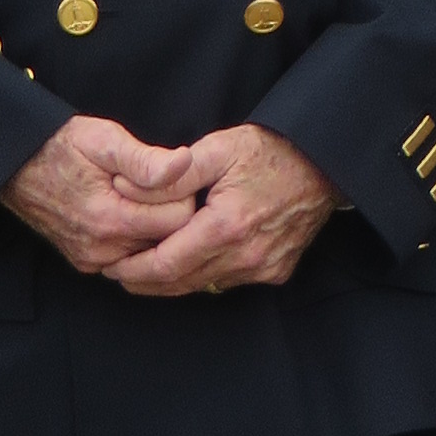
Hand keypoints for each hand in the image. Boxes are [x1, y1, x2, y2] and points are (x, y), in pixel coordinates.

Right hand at [0, 113, 198, 276]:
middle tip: (148, 182)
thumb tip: (185, 163)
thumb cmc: (62, 147)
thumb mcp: (104, 139)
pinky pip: (129, 256)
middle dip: (167, 209)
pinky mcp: (87, 264)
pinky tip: (121, 211)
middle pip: (168, 238)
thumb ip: (145, 159)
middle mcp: (102, 251)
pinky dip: (133, 236)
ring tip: (133, 196)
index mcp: (110, 220)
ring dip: (151, 224)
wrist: (17, 165)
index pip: (179, 219)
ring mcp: (93, 261)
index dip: (179, 192)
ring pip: (150, 250)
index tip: (160, 174)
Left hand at [109, 123, 342, 298]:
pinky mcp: (276, 271)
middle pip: (180, 283)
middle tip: (119, 271)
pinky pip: (229, 281)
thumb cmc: (270, 151)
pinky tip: (191, 259)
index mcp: (226, 227)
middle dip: (145, 281)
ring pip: (204, 286)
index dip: (133, 270)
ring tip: (145, 268)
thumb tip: (126, 191)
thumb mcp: (217, 150)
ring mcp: (263, 268)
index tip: (111, 266)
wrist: (324, 164)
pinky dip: (205, 275)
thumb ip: (171, 177)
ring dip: (173, 280)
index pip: (165, 265)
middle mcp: (245, 256)